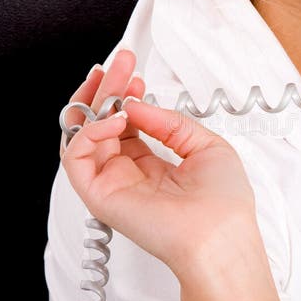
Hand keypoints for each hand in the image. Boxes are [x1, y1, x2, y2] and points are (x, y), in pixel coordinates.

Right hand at [61, 48, 260, 280]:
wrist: (220, 237)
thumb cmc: (223, 203)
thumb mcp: (206, 146)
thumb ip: (171, 122)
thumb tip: (136, 104)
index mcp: (153, 167)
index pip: (125, 124)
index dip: (126, 95)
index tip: (135, 73)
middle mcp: (128, 175)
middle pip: (101, 124)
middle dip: (108, 88)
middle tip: (120, 62)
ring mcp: (111, 184)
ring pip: (83, 134)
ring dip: (95, 101)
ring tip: (113, 81)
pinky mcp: (98, 195)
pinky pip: (77, 156)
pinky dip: (89, 130)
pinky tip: (115, 118)